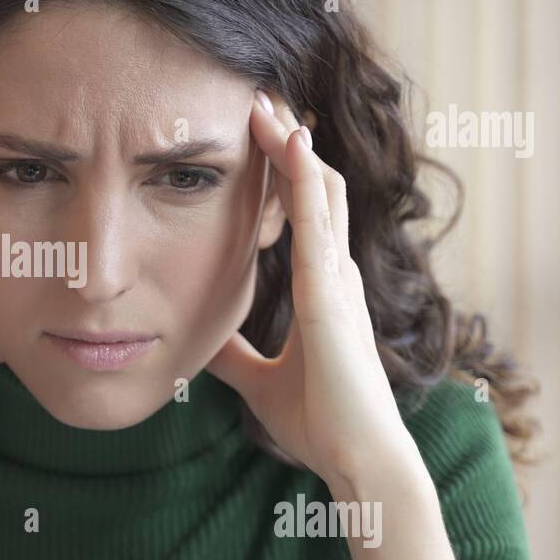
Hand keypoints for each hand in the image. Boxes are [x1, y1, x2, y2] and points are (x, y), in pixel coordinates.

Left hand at [206, 90, 414, 488]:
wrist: (356, 459)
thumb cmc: (322, 422)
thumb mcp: (260, 380)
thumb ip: (237, 356)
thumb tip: (204, 343)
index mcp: (321, 289)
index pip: (304, 214)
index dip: (284, 173)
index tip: (256, 138)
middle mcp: (334, 274)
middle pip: (315, 189)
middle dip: (288, 145)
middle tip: (257, 100)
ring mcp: (337, 280)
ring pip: (320, 193)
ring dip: (292, 148)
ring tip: (265, 103)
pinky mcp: (331, 294)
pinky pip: (318, 225)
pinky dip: (303, 182)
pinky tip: (290, 146)